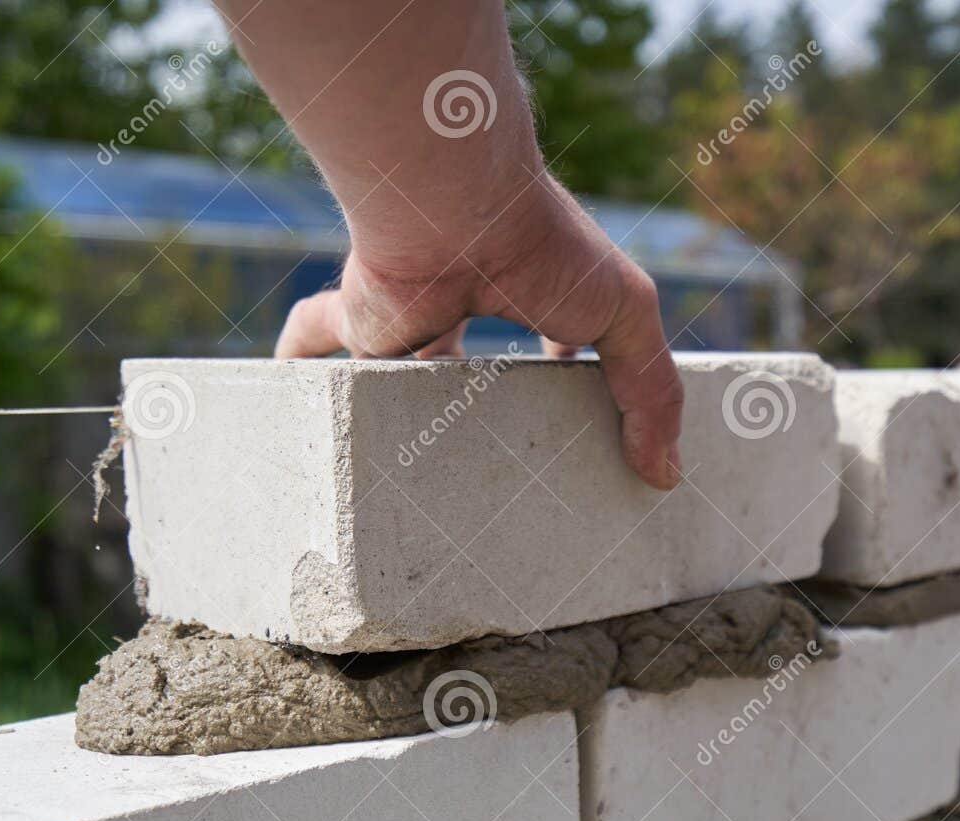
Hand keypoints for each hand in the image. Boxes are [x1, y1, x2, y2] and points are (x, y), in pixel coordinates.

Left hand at [275, 175, 683, 490]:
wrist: (457, 207)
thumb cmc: (545, 245)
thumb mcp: (626, 315)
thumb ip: (651, 393)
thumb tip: (665, 475)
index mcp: (532, 294)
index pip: (552, 339)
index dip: (563, 375)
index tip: (567, 427)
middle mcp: (467, 303)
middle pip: (464, 365)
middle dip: (468, 403)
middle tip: (480, 468)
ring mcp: (410, 313)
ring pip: (393, 367)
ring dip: (393, 401)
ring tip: (395, 466)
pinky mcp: (357, 318)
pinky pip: (310, 341)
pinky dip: (296, 365)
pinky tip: (293, 398)